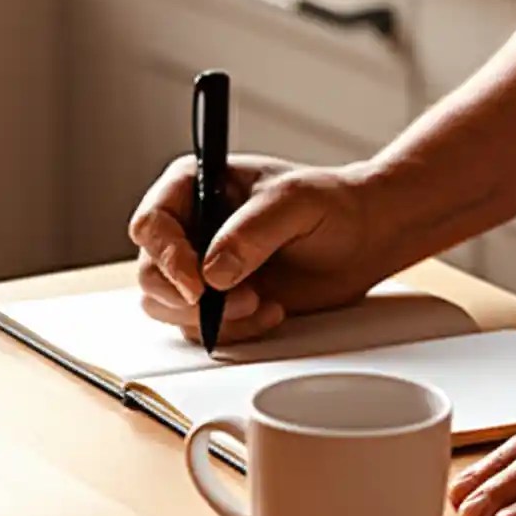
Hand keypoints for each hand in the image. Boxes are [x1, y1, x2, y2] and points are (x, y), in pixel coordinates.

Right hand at [128, 154, 388, 343]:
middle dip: (190, 297)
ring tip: (262, 303)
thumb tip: (213, 272)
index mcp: (195, 184)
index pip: (152, 224)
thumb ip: (251, 233)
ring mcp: (202, 267)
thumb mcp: (294, 204)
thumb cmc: (333, 205)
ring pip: (169, 307)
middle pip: (151, 273)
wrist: (364, 240)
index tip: (197, 285)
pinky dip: (235, 330)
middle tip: (240, 299)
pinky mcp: (221, 300)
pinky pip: (202, 329)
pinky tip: (271, 311)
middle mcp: (191, 226)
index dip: (167, 257)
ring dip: (214, 318)